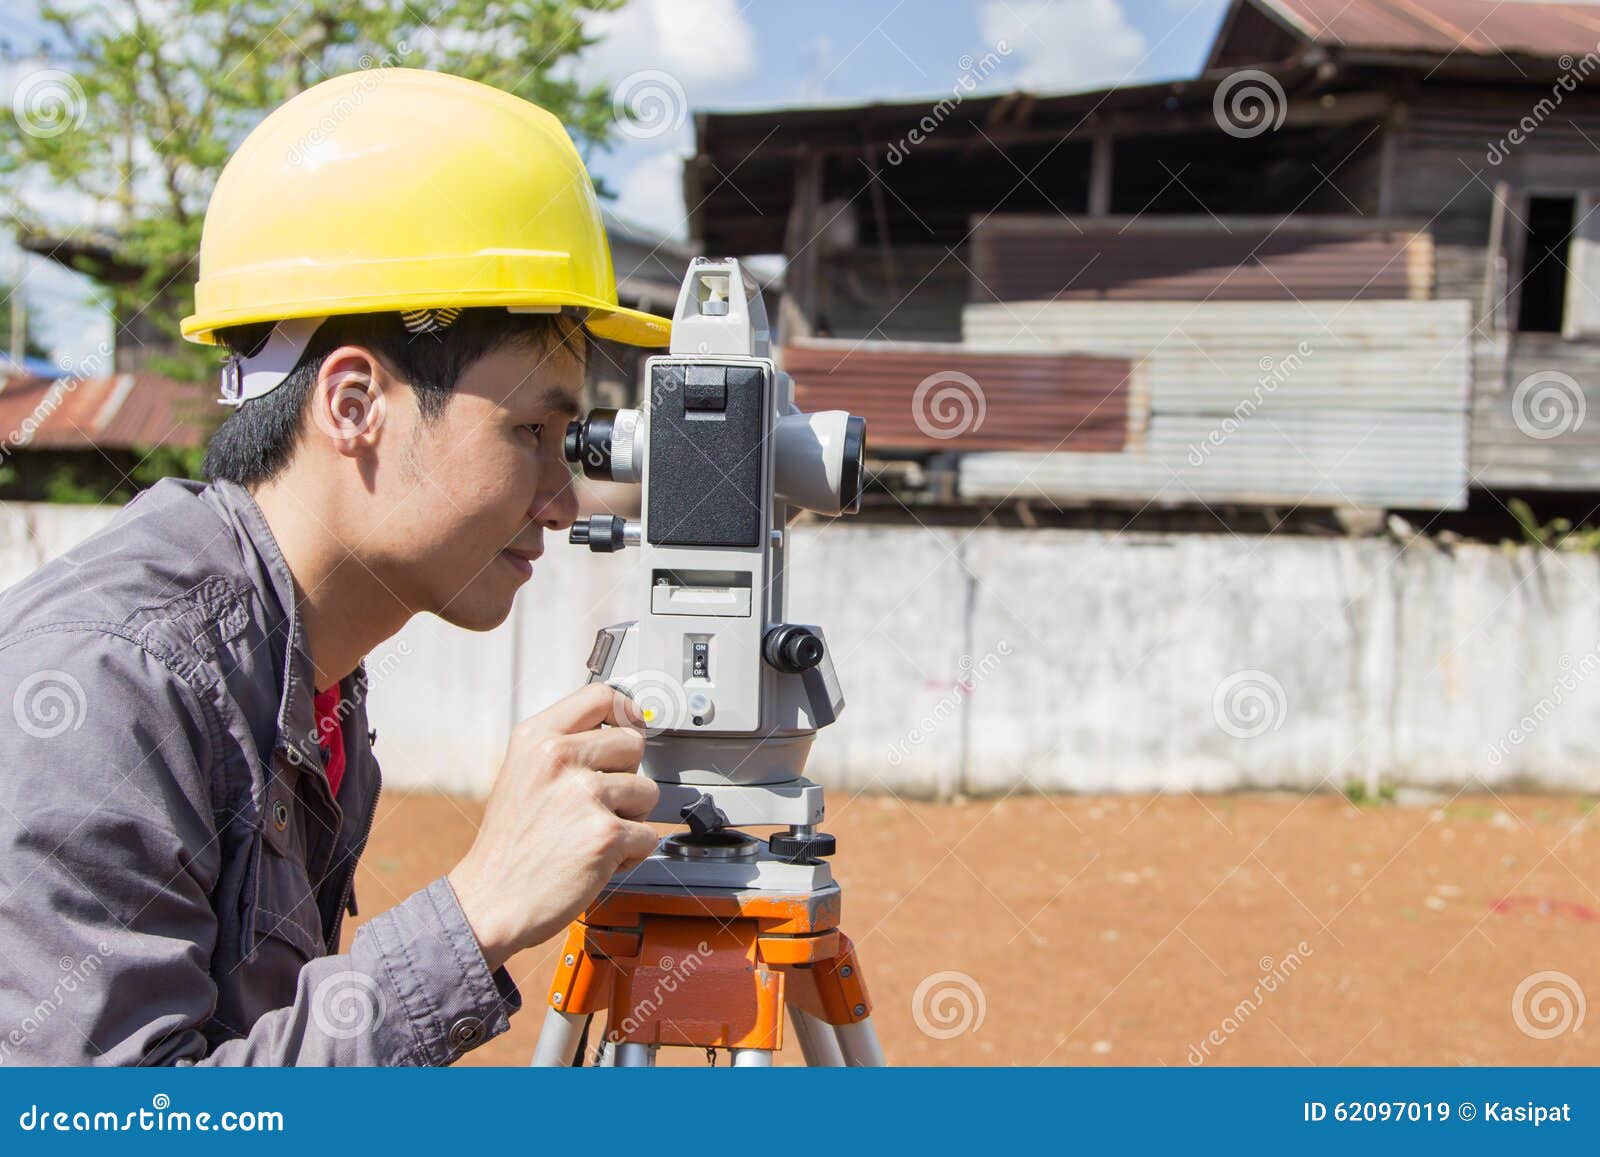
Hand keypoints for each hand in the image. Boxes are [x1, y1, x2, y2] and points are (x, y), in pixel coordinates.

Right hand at [447, 682, 658, 971]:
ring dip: (630, 818)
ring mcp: (584, 794)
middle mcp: (560, 758)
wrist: (489, 901)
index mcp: (537, 738)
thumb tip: (621, 723)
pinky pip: (648, 835)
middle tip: (595, 804)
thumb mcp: (521, 772)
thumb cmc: (509, 843)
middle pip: (634, 743)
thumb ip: (563, 745)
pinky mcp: (606, 833)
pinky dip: (630, 854)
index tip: (628, 727)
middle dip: (625, 776)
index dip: (624, 713)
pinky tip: (597, 860)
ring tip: (591, 833)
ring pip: (647, 791)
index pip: (602, 696)